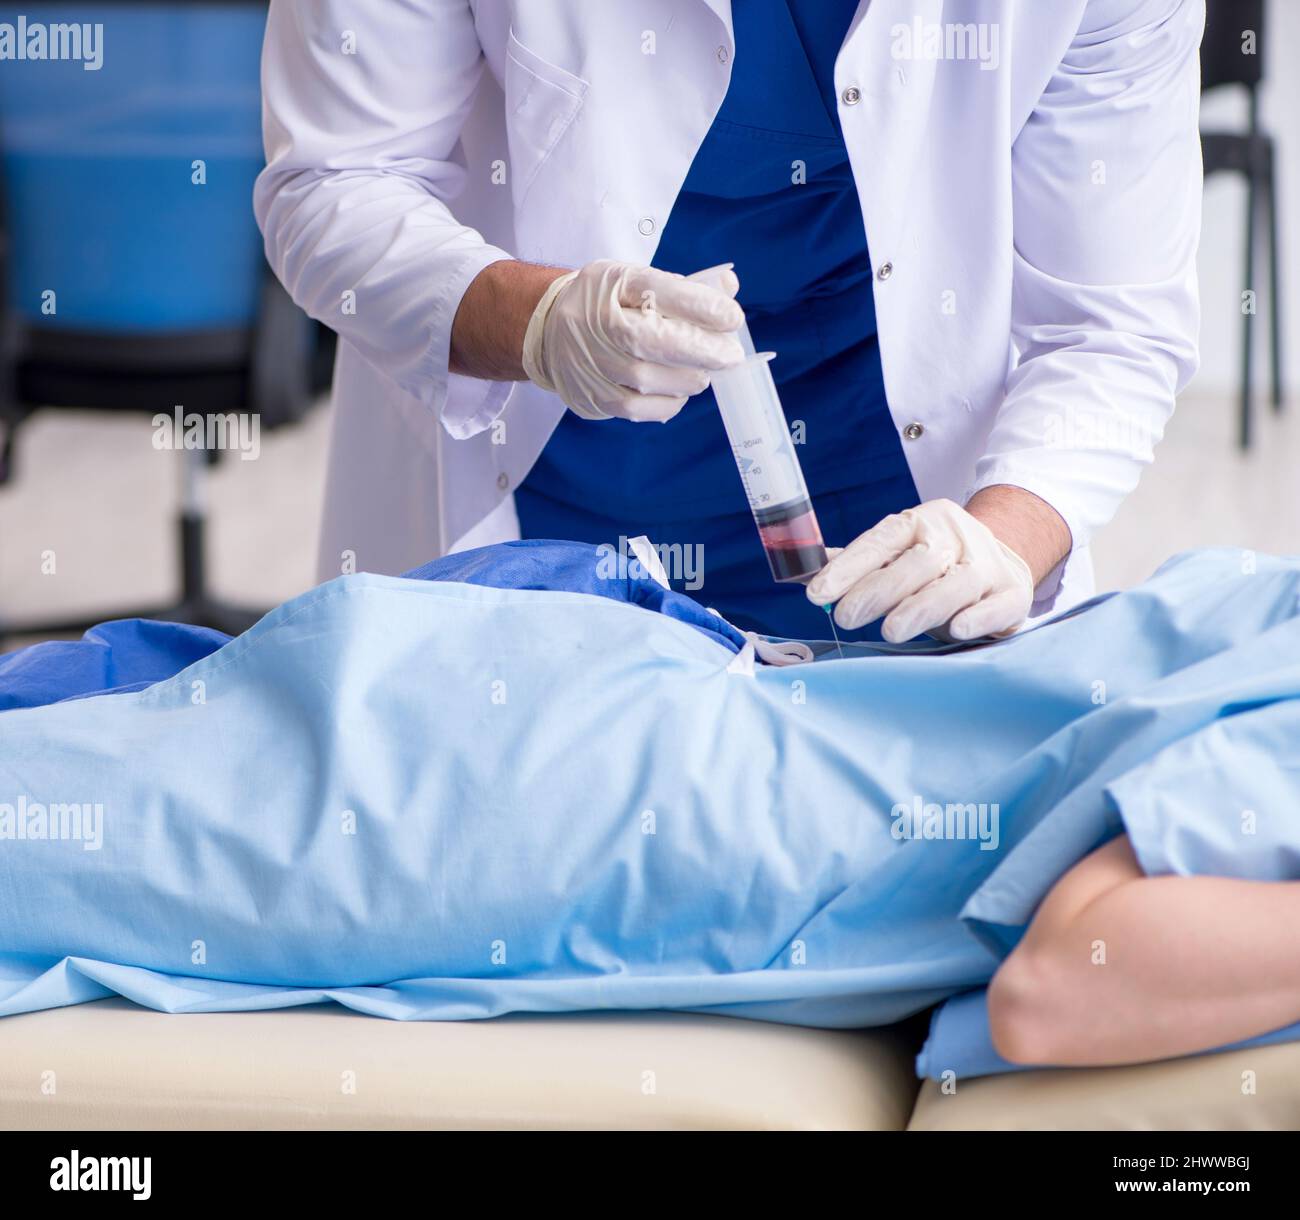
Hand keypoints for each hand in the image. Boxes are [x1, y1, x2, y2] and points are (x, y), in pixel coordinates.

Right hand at [521, 260, 745, 420]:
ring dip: (688, 379)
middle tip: (730, 356)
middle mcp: (595, 323)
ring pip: (648, 380)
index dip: (701, 306)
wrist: (548, 328)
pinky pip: (638, 409)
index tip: (732, 318)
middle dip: (702, 351)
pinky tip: (678, 391)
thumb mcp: (637, 280)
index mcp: (612, 285)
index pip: (659, 291)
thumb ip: (684, 287)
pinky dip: (668, 402)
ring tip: (701, 372)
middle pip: (654, 341)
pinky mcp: (590, 395)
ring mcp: (589, 363)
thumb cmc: (604, 303)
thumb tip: (729, 289)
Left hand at [805, 498, 1034, 641]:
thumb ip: (855, 565)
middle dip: (879, 591)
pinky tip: (957, 629)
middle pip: (917, 562)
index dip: (848, 567)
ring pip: (956, 584)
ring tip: (891, 631)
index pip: (881, 540)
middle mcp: (955, 537)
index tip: (817, 593)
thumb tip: (801, 574)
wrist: (1001, 561)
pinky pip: (997, 605)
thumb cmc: (933, 566)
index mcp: (920, 522)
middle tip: (846, 617)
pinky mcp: (1012, 593)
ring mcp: (987, 564)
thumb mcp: (895, 556)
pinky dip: (978, 617)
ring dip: (921, 607)